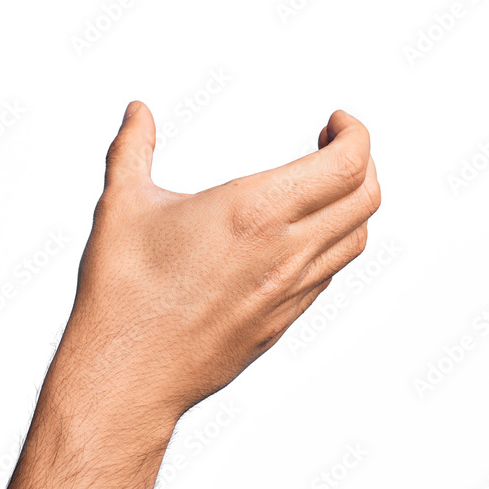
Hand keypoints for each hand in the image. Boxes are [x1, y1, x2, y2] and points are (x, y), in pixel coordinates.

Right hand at [61, 101, 380, 416]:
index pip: (348, 164)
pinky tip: (303, 234)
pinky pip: (329, 273)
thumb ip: (132, 148)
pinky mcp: (283, 321)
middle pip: (366, 198)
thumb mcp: (122, 206)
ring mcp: (290, 292)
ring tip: (325, 187)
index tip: (336, 122)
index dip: (355, 134)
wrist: (128, 374)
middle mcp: (286, 252)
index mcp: (255, 211)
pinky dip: (332, 243)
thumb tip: (137, 114)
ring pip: (355, 239)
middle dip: (362, 161)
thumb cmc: (125, 296)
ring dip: (352, 204)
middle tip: (333, 146)